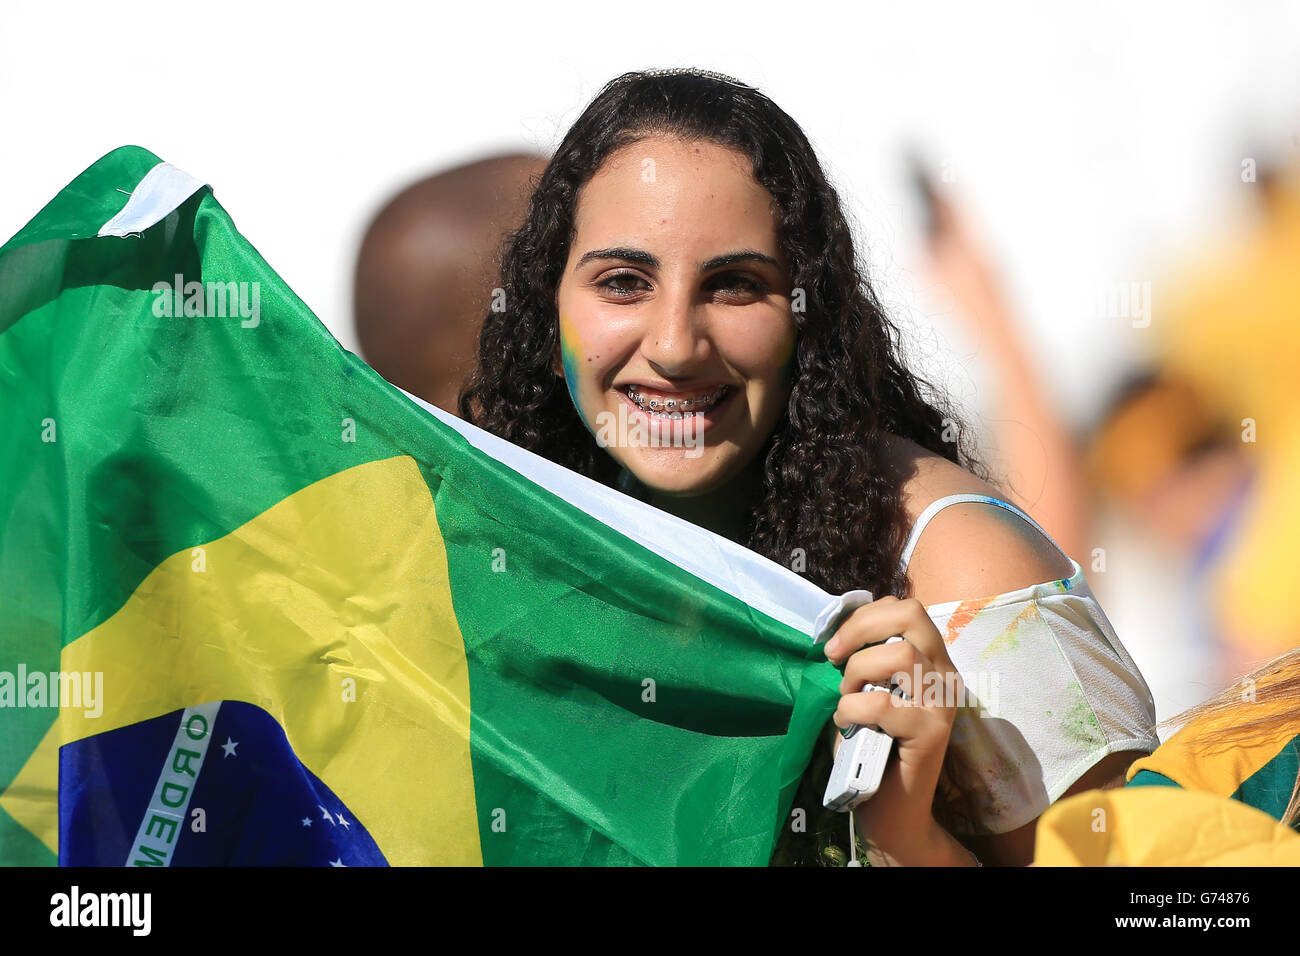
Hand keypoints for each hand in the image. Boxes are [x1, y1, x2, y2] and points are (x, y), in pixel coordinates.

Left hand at [823, 595, 976, 865]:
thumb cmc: (871, 747)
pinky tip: (846, 725)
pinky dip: (852, 709)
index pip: (906, 608)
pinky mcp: (933, 733)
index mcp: (930, 659)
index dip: (864, 616)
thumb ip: (864, 661)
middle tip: (835, 659)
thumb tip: (835, 634)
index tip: (836, 644)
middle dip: (860, 630)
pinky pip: (883, 704)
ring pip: (900, 656)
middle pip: (910, 616)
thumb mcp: (866, 691)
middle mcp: (945, 674)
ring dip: (858, 672)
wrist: (892, 811)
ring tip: (846, 697)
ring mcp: (943, 703)